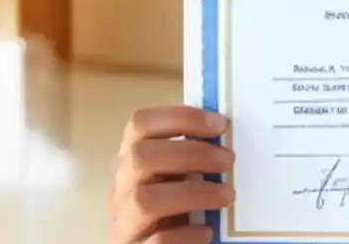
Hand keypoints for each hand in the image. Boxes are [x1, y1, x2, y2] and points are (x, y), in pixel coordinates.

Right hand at [107, 106, 234, 243]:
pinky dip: (185, 235)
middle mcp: (120, 188)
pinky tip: (206, 231)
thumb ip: (189, 158)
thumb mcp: (176, 178)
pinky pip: (156, 242)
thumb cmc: (173, 210)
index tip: (219, 124)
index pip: (140, 124)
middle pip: (140, 156)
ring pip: (143, 200)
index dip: (180, 117)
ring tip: (226, 195)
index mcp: (130, 161)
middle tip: (228, 159)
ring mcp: (124, 222)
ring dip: (192, 193)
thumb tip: (224, 136)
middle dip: (190, 153)